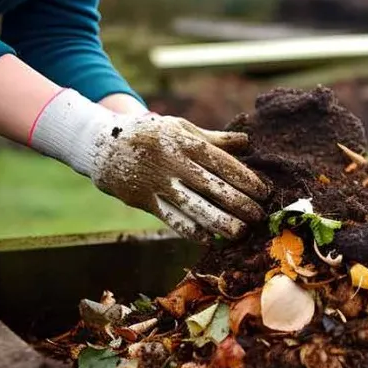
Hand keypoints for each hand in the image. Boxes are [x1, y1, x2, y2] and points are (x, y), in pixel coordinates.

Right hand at [29, 89, 268, 240]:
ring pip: (194, 207)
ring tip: (240, 233)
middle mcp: (173, 162)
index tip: (264, 193)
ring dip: (220, 223)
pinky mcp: (144, 200)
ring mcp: (158, 183)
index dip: (246, 180)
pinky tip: (210, 239)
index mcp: (186, 142)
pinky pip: (172, 219)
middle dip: (240, 204)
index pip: (223, 163)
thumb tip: (247, 142)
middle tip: (258, 217)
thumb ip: (215, 139)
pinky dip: (192, 231)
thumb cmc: (151, 135)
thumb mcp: (181, 129)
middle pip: (213, 187)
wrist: (103, 144)